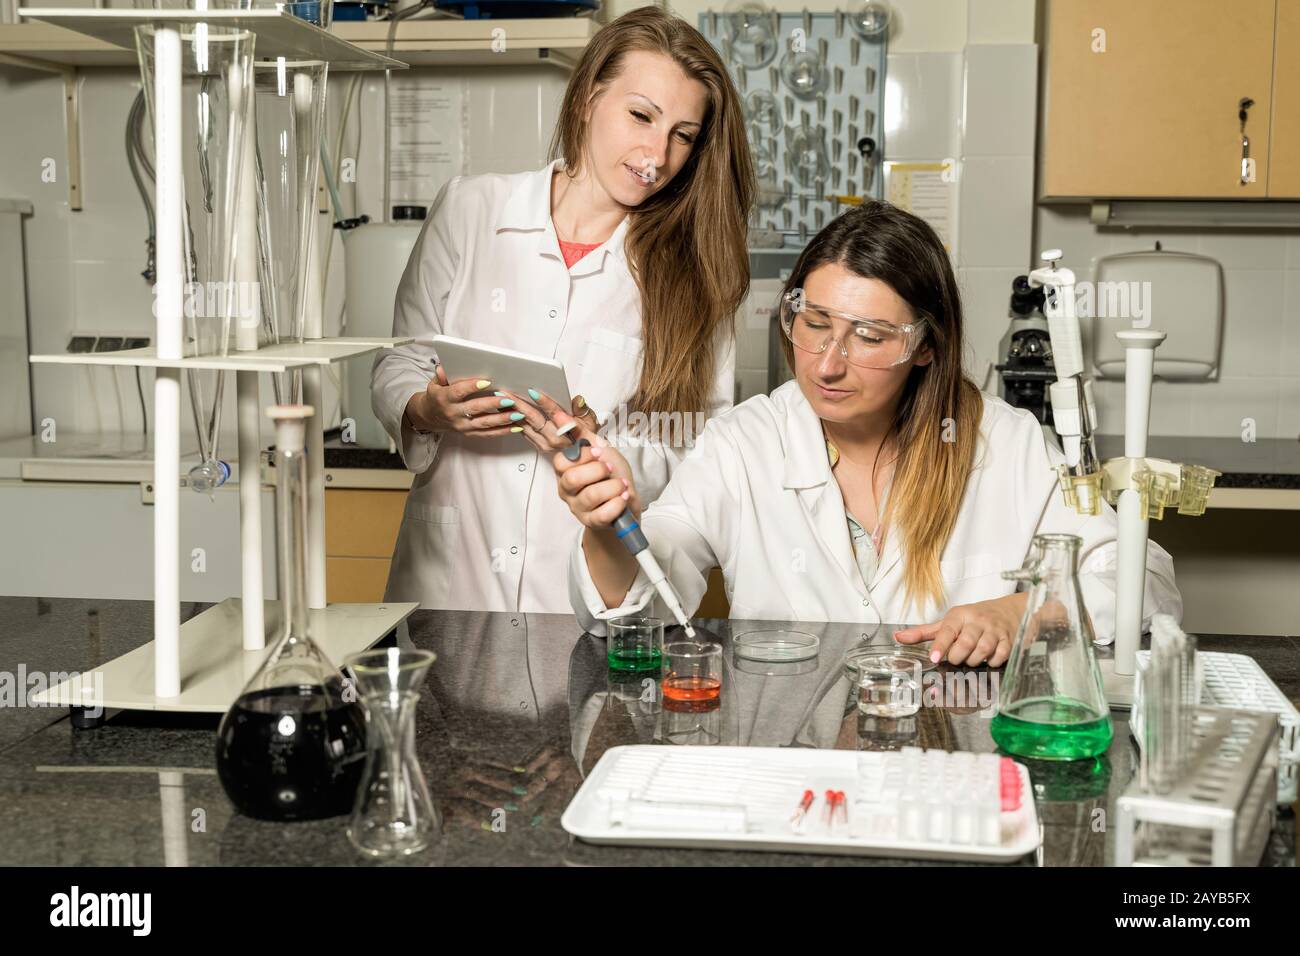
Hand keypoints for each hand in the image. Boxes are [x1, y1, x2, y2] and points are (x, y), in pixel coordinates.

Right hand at [405, 365, 523, 437]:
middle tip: (509, 400)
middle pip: (475, 409)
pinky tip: (517, 427)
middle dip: (493, 404)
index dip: (472, 387)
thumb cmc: (437, 396)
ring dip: (502, 419)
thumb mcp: (435, 384)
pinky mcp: (469, 433)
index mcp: (444, 399)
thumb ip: (441, 376)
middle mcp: (453, 414)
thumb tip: (443, 368)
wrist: (430, 417)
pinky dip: (503, 431)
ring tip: (518, 414)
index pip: (458, 392)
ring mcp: (462, 426)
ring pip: (484, 423)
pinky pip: (488, 434)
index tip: (487, 382)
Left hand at [496, 385, 599, 455]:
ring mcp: (544, 444)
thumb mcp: (590, 422)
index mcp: (567, 432)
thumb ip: (583, 410)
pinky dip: (512, 418)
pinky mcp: (537, 445)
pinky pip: (522, 430)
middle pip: (534, 419)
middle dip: (519, 404)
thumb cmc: (586, 436)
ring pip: (524, 425)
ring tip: (501, 397)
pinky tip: (505, 409)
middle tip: (507, 392)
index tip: (533, 392)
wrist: (582, 456)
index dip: (544, 402)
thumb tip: (578, 400)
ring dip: (511, 411)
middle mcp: (554, 440)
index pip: (554, 414)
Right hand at [537, 400, 641, 529]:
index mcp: (566, 470)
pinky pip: (600, 515)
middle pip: (571, 478)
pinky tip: (623, 498)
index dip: (581, 456)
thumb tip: (561, 413)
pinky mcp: (591, 522)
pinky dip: (616, 505)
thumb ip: (581, 433)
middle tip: (610, 469)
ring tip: (621, 485)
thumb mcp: (601, 449)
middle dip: (596, 470)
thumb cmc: (612, 477)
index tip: (598, 452)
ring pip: (589, 496)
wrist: (626, 505)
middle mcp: (568, 490)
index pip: (560, 461)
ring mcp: (578, 508)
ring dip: (611, 488)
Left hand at [894, 593, 1026, 666]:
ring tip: (971, 658)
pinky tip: (988, 659)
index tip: (934, 658)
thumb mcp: (948, 622)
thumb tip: (898, 638)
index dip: (940, 645)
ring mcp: (994, 630)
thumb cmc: (972, 619)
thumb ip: (924, 632)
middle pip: (965, 644)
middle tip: (956, 658)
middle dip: (958, 657)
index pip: (947, 631)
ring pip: (982, 651)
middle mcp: (977, 621)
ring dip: (974, 661)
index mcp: (959, 615)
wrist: (1008, 611)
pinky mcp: (1008, 640)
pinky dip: (992, 662)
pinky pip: (999, 656)